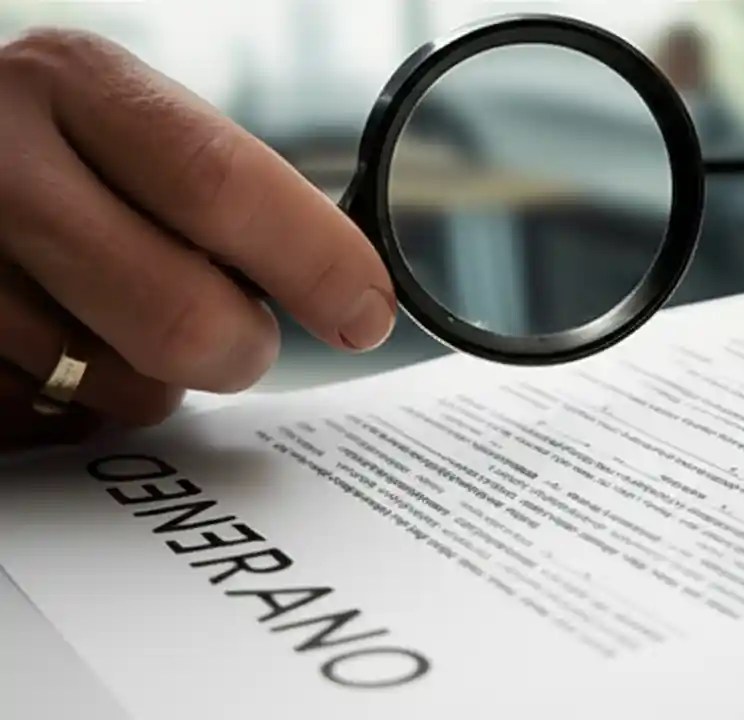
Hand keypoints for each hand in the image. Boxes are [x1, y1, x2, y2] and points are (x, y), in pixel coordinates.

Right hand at [0, 29, 395, 449]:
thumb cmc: (58, 145)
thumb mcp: (125, 120)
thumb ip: (217, 192)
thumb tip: (346, 295)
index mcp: (75, 82)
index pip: (220, 185)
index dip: (313, 260)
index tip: (366, 311)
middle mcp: (0, 165)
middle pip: (178, 315)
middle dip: (243, 347)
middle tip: (247, 337)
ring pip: (119, 387)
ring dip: (155, 377)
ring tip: (120, 314)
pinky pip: (54, 419)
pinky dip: (82, 400)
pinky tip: (61, 341)